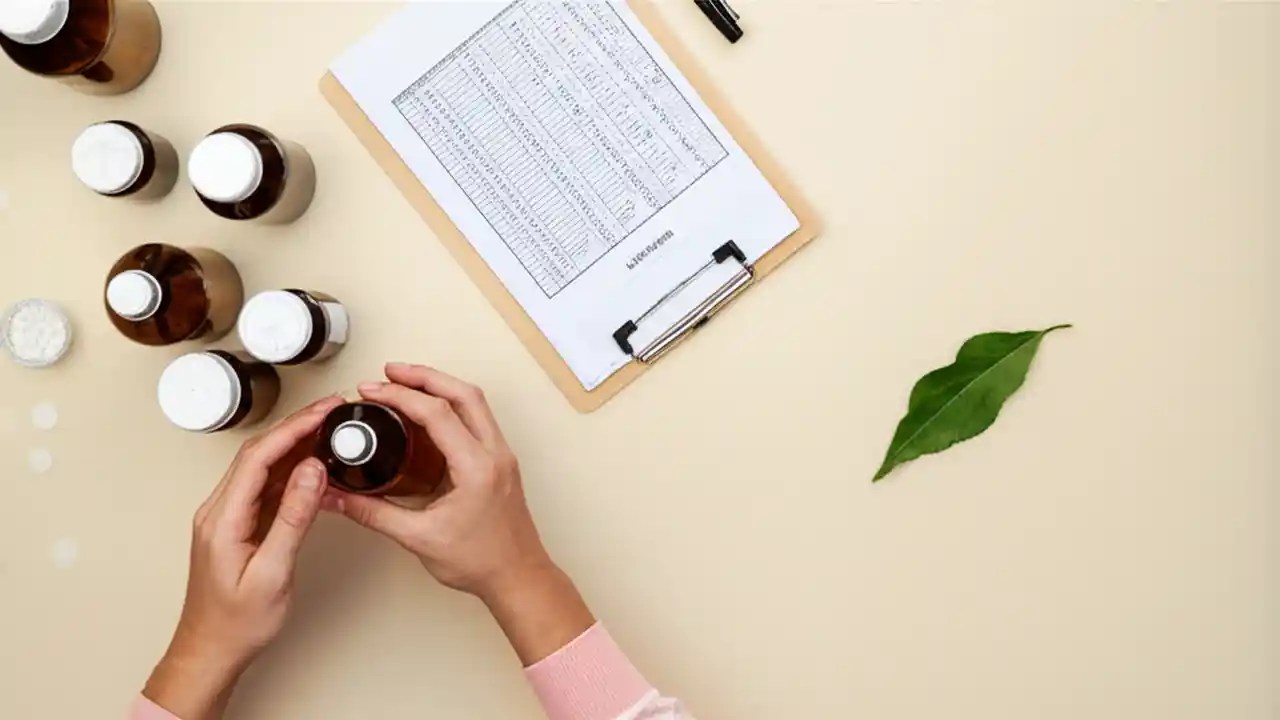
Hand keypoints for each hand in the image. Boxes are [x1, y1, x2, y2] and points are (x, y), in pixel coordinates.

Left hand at [144, 396, 343, 718]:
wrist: (211, 651)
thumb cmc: (236, 622)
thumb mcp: (272, 571)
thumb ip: (293, 518)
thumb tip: (313, 471)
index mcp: (222, 518)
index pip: (259, 456)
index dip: (294, 428)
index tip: (324, 411)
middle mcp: (220, 510)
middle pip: (259, 452)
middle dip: (298, 426)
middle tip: (334, 410)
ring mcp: (228, 517)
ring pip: (263, 466)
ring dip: (296, 444)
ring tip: (330, 429)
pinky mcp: (239, 525)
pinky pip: (266, 486)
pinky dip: (292, 469)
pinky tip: (313, 465)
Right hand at [326, 363, 593, 663]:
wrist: (518, 577)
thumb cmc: (481, 562)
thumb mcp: (418, 538)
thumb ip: (373, 513)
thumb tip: (338, 497)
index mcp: (477, 468)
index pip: (437, 414)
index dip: (400, 396)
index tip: (372, 391)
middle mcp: (495, 454)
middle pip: (463, 393)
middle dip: (424, 376)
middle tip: (390, 371)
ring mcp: (501, 456)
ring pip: (474, 403)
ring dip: (441, 387)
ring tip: (406, 384)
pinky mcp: (499, 462)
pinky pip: (477, 420)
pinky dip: (452, 407)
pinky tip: (427, 414)